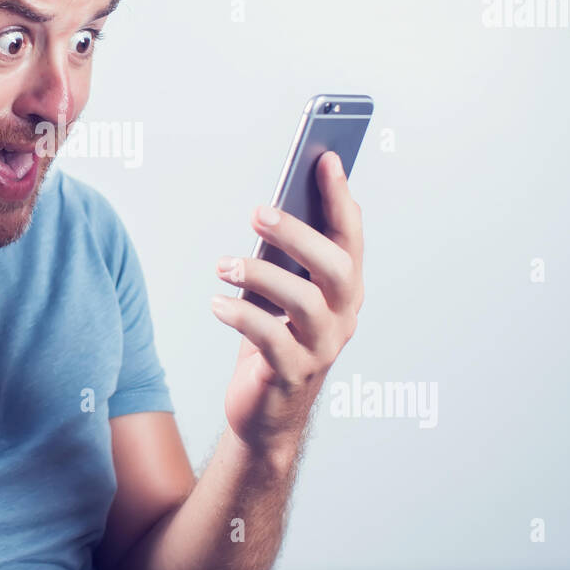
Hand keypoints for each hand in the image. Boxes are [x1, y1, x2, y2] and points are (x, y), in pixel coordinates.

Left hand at [212, 151, 364, 465]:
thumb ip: (288, 254)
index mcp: (345, 289)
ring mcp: (322, 348)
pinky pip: (272, 341)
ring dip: (261, 275)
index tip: (325, 159)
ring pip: (305, 303)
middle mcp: (343, 317)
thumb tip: (276, 203)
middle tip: (257, 213)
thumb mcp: (283, 291)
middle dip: (298, 234)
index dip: (341, 198)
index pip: (351, 237)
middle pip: (337, 268)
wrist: (266, 410)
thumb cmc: (274, 337)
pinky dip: (242, 317)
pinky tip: (217, 303)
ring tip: (224, 264)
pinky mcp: (292, 375)